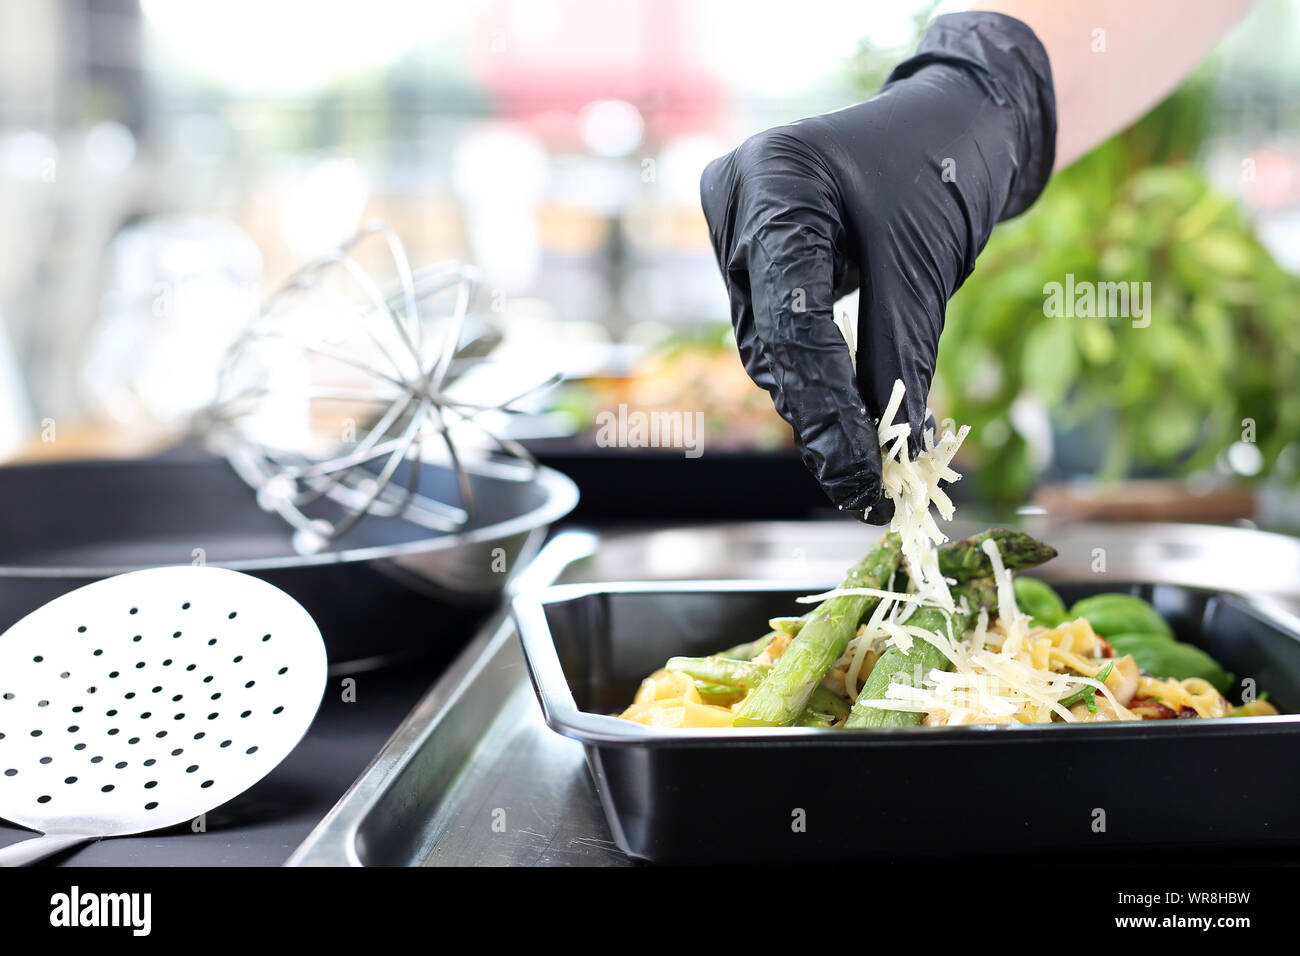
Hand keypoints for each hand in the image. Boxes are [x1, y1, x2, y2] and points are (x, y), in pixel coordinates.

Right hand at [700, 12, 1054, 520]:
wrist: (951, 119)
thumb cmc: (944, 169)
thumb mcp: (924, 265)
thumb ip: (900, 355)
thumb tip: (896, 453)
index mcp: (775, 181)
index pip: (791, 317)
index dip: (826, 408)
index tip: (863, 476)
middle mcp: (738, 201)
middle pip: (770, 336)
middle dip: (820, 413)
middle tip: (865, 485)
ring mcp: (735, 224)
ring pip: (767, 342)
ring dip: (813, 399)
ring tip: (861, 462)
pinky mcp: (749, 249)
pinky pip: (775, 326)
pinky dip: (812, 369)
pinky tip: (845, 415)